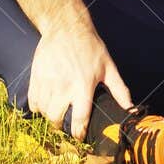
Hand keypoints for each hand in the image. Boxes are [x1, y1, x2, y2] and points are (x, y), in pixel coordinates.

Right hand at [27, 24, 134, 140]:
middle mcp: (64, 86)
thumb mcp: (108, 67)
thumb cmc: (90, 47)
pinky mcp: (36, 78)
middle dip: (61, 126)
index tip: (80, 136)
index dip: (79, 133)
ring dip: (49, 116)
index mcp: (83, 85)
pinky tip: (46, 103)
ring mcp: (47, 82)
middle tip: (66, 124)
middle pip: (56, 119)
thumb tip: (131, 109)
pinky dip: (38, 107)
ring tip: (57, 112)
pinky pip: (33, 102)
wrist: (66, 27)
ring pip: (43, 112)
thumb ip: (120, 90)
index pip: (79, 119)